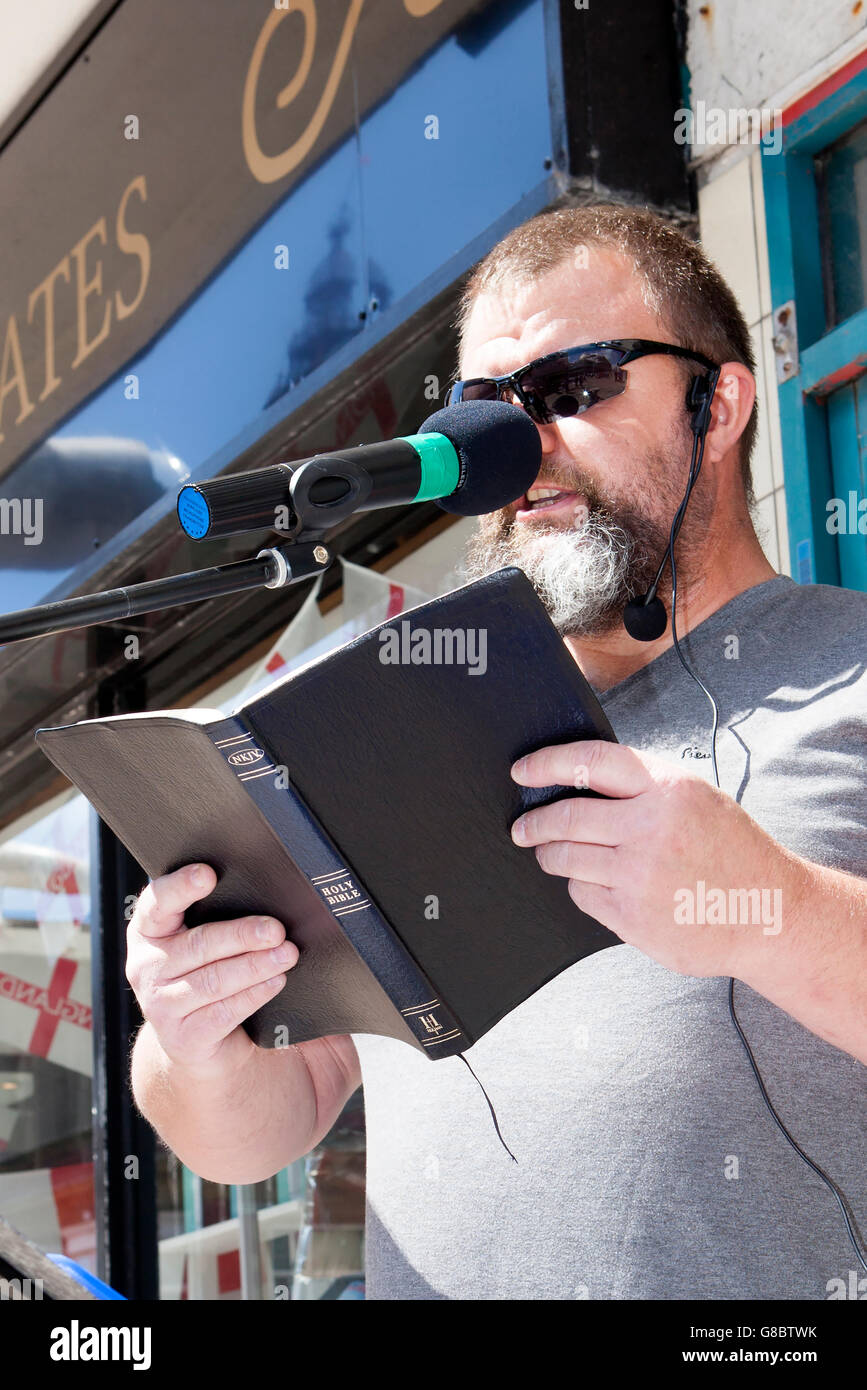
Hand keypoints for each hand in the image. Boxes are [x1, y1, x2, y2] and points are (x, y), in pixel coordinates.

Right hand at [126, 863, 298, 1074]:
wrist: (198, 1042)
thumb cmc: (206, 975)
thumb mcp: (202, 943)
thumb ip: (217, 915)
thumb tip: (265, 892)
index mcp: (149, 931)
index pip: (158, 902)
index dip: (181, 886)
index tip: (208, 874)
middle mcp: (147, 965)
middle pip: (198, 944)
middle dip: (242, 935)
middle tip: (275, 929)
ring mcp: (160, 1005)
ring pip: (214, 979)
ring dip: (255, 965)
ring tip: (286, 955)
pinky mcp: (183, 1037)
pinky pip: (224, 1012)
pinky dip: (254, 995)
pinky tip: (275, 982)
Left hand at [510, 740, 799, 978]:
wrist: (768, 912)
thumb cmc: (730, 849)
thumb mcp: (696, 797)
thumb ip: (642, 786)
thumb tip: (575, 780)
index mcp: (668, 790)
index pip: (590, 762)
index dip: (547, 764)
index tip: (522, 771)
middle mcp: (651, 829)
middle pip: (566, 817)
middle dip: (533, 822)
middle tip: (521, 827)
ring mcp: (639, 876)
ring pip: (566, 858)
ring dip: (550, 855)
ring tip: (551, 853)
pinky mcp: (632, 917)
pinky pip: (581, 894)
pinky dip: (580, 886)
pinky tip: (598, 884)